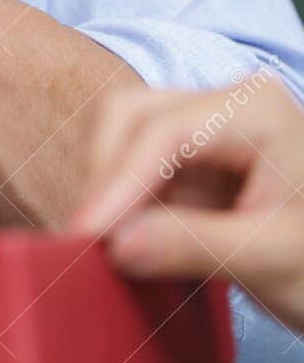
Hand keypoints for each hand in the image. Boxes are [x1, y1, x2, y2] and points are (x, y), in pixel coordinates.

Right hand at [69, 73, 303, 332]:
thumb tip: (117, 245)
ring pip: (125, 135)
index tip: (89, 232)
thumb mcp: (274, 260)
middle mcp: (225, 103)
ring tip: (109, 245)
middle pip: (134, 115)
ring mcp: (204, 125)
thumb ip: (197, 246)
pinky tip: (125, 239)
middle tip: (90, 242)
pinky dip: (122, 202)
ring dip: (109, 190)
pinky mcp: (190, 156)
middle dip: (106, 177)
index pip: (167, 131)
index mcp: (257, 112)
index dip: (119, 181)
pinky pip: (136, 166)